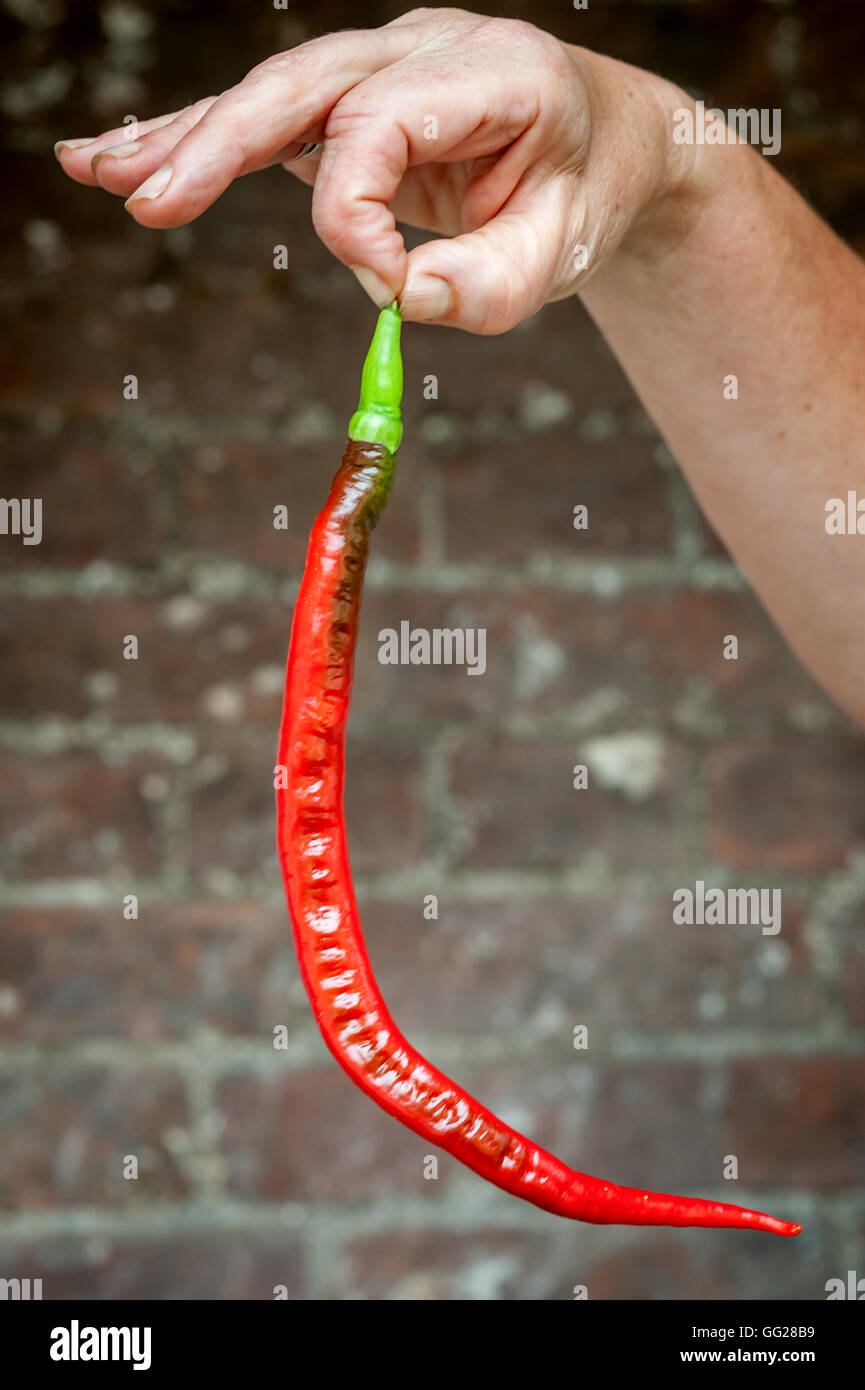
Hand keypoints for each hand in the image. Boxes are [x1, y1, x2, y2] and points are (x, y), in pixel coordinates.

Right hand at [54, 7, 691, 332]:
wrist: (601, 148)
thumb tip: (401, 300)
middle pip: (299, 83)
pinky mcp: (354, 103)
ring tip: (98, 170)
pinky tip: (128, 159)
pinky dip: (201, 139)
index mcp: (488, 71)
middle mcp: (423, 48)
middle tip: (147, 199)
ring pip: (270, 93)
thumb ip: (488, 286)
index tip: (389, 287)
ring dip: (183, 135)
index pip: (381, 126)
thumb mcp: (560, 257)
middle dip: (216, 142)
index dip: (357, 219)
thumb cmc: (581, 197)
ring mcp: (382, 66)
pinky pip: (270, 117)